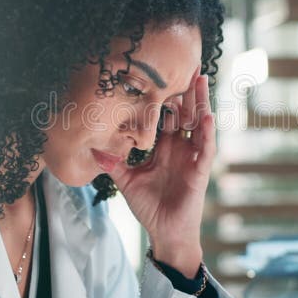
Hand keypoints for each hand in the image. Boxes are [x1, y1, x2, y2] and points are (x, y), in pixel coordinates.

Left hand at [108, 71, 215, 277]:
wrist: (164, 232)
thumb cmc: (150, 207)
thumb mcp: (125, 180)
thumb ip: (112, 162)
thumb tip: (91, 147)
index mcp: (165, 147)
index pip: (168, 116)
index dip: (166, 97)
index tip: (162, 74)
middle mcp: (180, 148)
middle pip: (186, 113)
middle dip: (187, 91)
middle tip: (188, 64)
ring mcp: (192, 157)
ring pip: (199, 124)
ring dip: (201, 103)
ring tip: (201, 80)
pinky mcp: (200, 170)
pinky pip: (205, 148)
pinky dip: (206, 132)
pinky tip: (206, 116)